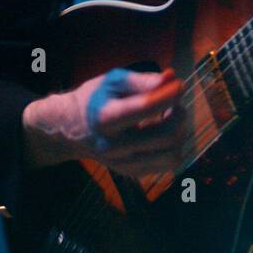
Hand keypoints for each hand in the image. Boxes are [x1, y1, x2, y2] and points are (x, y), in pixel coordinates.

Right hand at [23, 66, 190, 176]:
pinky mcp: (133, 173)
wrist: (71, 129)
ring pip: (172, 154)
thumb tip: (172, 79)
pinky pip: (168, 164)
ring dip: (180, 132)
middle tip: (173, 102)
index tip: (178, 85)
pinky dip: (173, 146)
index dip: (170, 94)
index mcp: (106, 118)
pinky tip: (161, 131)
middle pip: (167, 135)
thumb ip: (143, 80)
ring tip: (168, 117)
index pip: (147, 107)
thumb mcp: (112, 81)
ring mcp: (123, 164)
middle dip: (179, 114)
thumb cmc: (95, 99)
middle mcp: (113, 146)